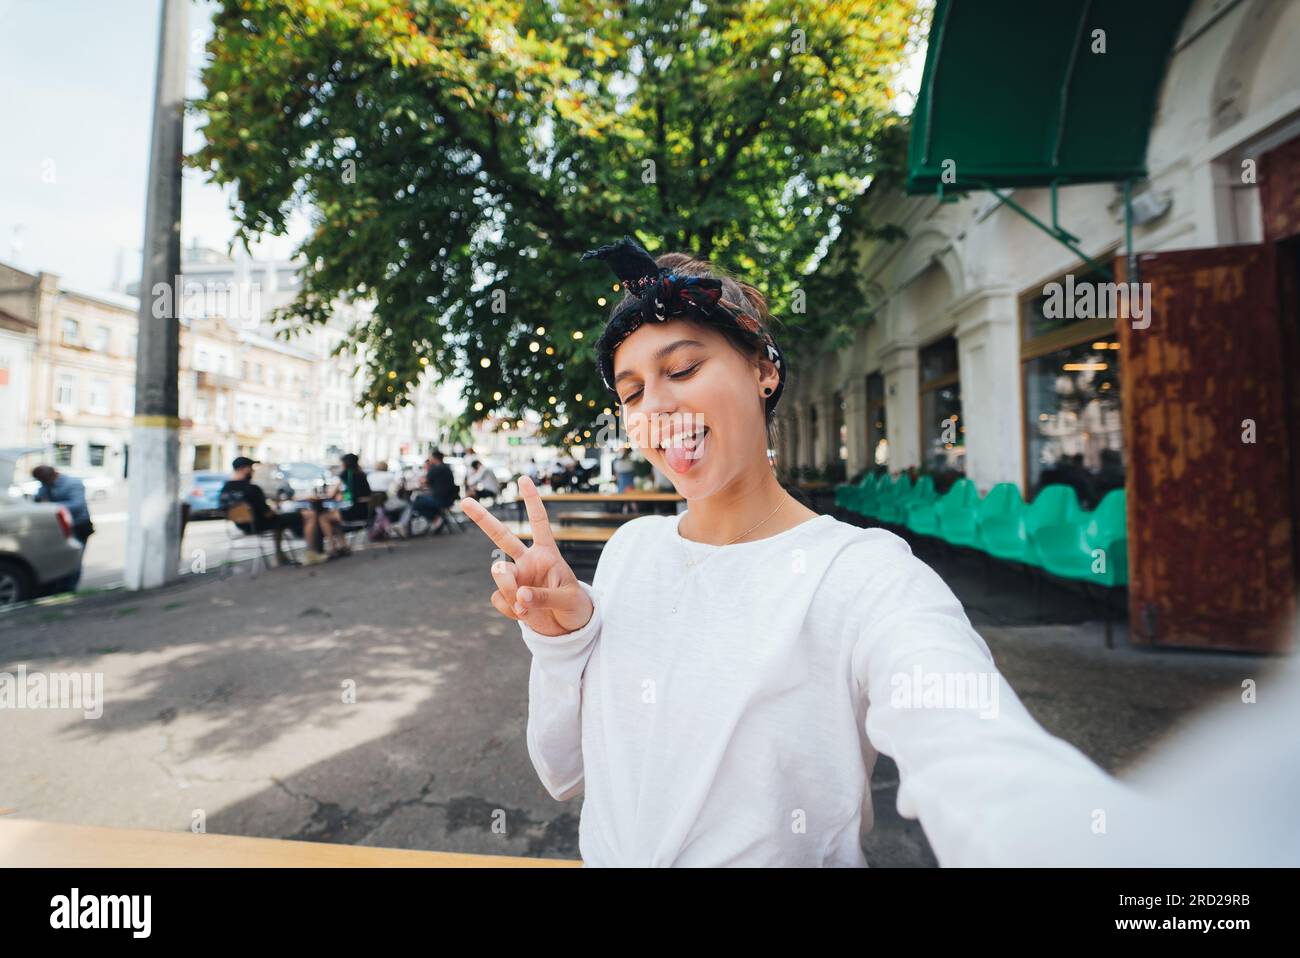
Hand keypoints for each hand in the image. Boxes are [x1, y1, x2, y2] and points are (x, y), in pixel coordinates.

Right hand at [460, 475, 593, 636]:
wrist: (566, 628)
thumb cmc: (573, 605)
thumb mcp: (566, 599)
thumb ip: (543, 596)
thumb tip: (519, 595)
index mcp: (547, 553)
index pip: (539, 522)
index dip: (532, 501)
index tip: (523, 479)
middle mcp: (527, 561)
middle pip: (501, 536)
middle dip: (483, 519)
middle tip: (465, 501)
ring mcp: (515, 578)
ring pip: (499, 574)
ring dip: (509, 589)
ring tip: (525, 606)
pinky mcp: (507, 597)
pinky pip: (499, 599)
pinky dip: (510, 609)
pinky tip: (524, 615)